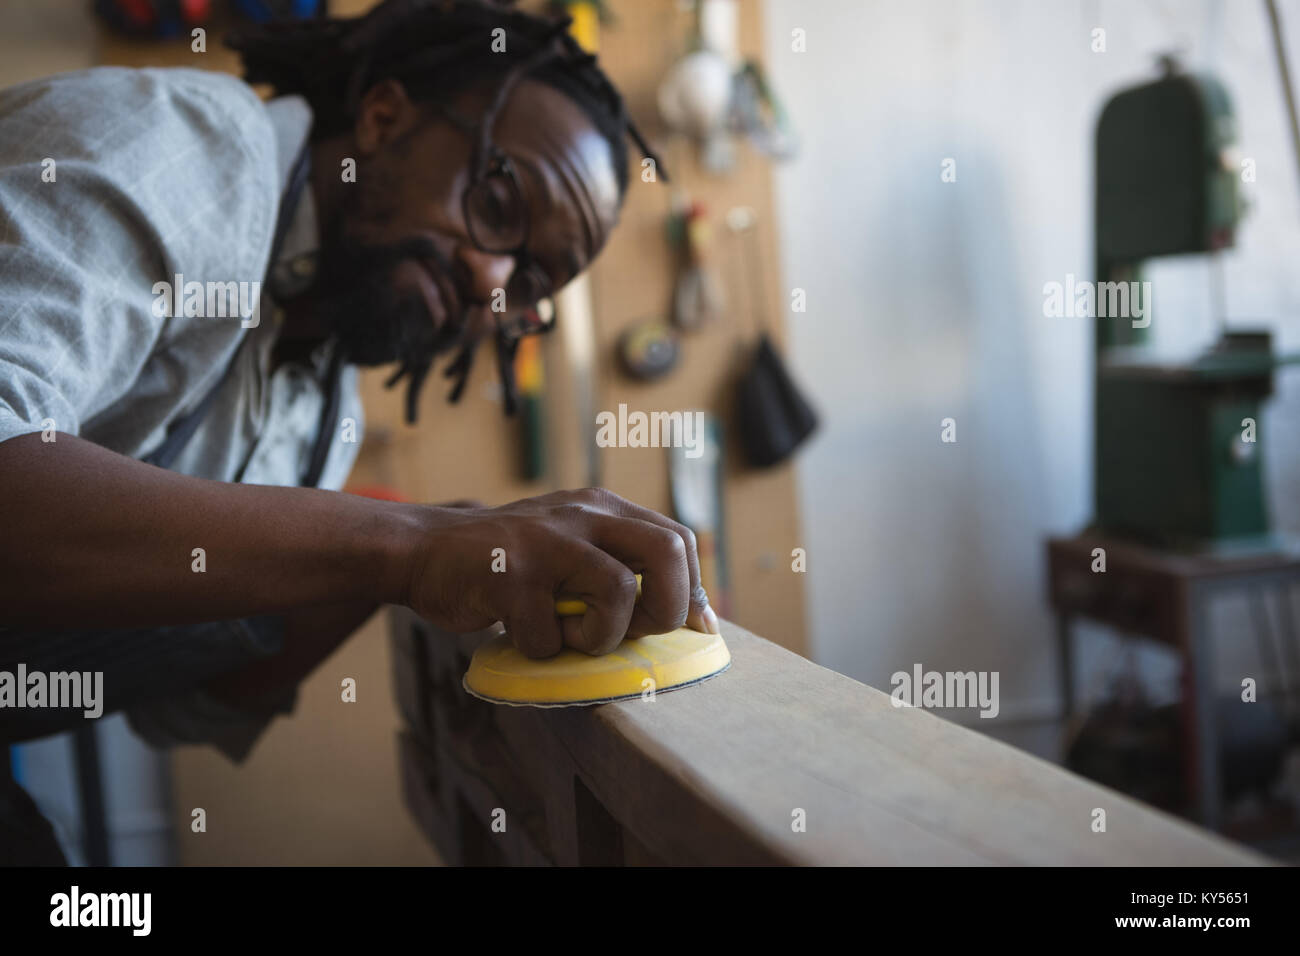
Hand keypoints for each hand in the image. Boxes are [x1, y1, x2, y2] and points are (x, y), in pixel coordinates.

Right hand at [402, 487, 719, 657]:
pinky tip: (521, 634)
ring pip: (619, 591)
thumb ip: (618, 564)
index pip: (679, 539)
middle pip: (667, 551)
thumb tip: (690, 614)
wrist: (424, 550)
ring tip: (568, 636)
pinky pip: (550, 633)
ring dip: (601, 635)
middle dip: (667, 607)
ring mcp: (547, 542)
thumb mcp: (570, 545)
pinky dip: (541, 649)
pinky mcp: (511, 575)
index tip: (692, 627)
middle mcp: (582, 515)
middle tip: (633, 632)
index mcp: (602, 508)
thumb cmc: (508, 563)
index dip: (694, 590)